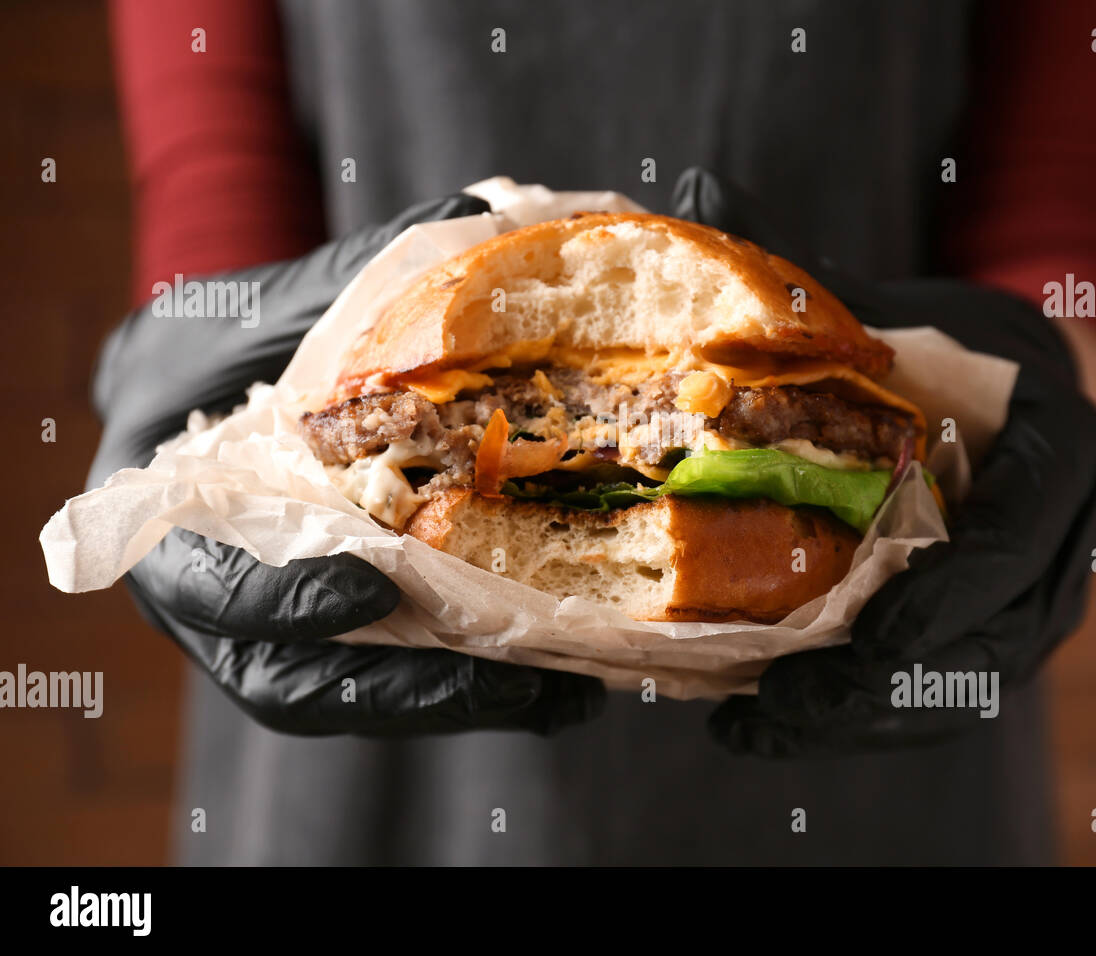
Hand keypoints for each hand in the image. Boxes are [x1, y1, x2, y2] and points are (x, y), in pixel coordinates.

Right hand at [90, 195, 605, 735]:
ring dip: (457, 702)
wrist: (206, 390)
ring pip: (357, 695)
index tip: (363, 585)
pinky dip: (471, 687)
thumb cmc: (215, 351)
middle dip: (403, 687)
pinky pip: (400, 681)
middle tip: (509, 678)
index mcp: (170, 524)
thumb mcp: (247, 310)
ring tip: (558, 693)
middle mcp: (218, 601)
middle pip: (295, 678)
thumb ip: (338, 287)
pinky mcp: (341, 638)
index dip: (277, 599)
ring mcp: (279, 629)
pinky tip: (555, 684)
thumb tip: (466, 221)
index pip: (206, 589)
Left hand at [671, 167, 1095, 756]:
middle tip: (785, 702)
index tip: (878, 636)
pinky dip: (866, 721)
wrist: (1012, 389)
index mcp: (1057, 452)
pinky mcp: (994, 636)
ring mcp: (1034, 599)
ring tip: (759, 727)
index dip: (955, 591)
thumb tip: (690, 205)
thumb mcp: (900, 310)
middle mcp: (1062, 541)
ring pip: (965, 687)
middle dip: (887, 683)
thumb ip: (815, 287)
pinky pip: (942, 699)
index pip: (1021, 534)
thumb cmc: (946, 347)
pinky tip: (776, 724)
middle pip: (992, 636)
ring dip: (865, 720)